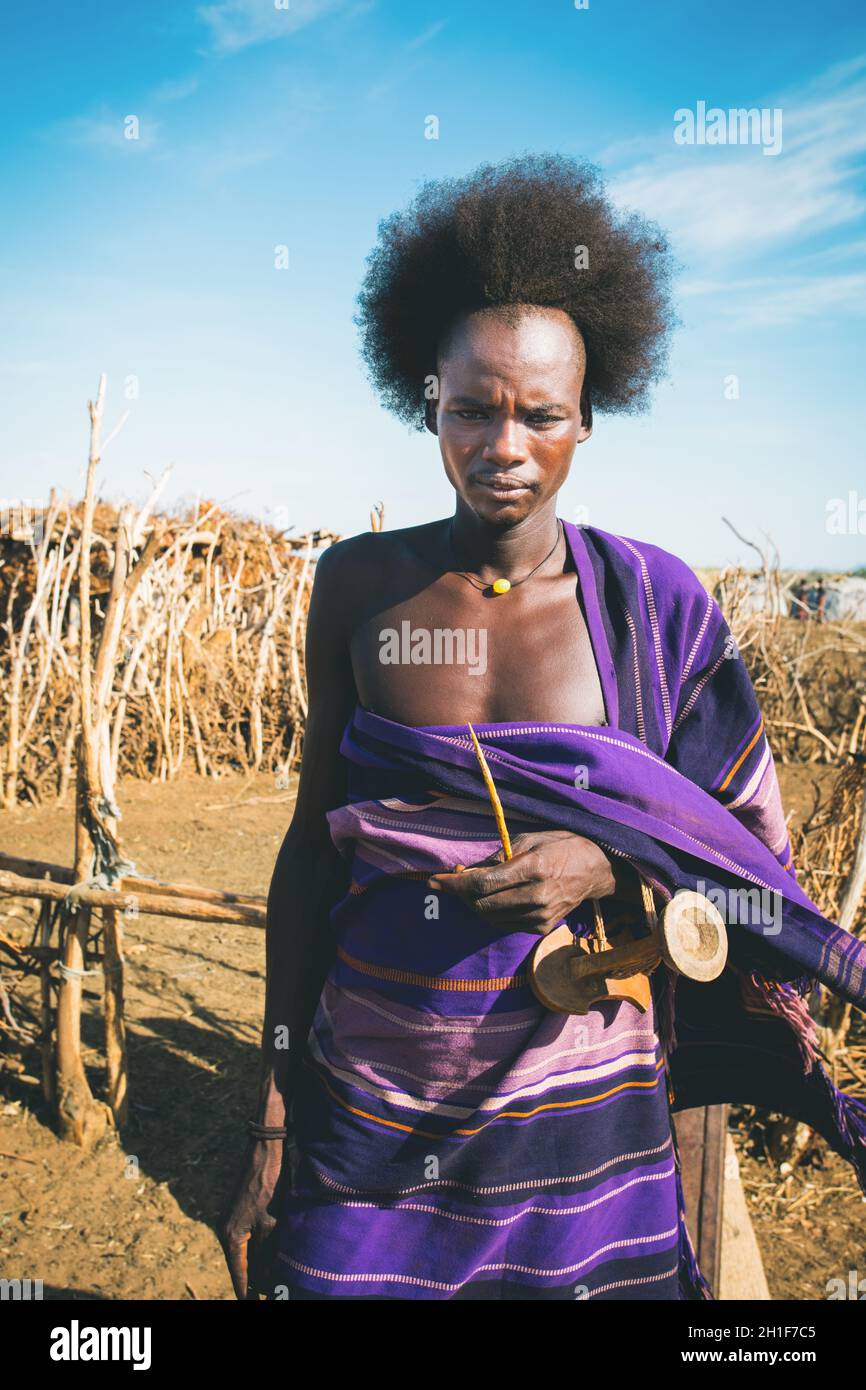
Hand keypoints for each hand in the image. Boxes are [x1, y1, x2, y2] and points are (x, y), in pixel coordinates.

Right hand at [218, 1135, 292, 1299]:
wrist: (264, 1153)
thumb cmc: (268, 1187)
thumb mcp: (270, 1225)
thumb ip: (266, 1254)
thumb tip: (266, 1278)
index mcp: (230, 1238)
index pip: (239, 1276)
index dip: (249, 1293)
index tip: (257, 1304)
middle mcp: (225, 1231)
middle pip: (241, 1266)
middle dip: (255, 1281)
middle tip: (271, 1293)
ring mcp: (231, 1221)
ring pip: (245, 1253)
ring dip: (257, 1265)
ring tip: (273, 1280)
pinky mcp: (239, 1212)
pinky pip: (247, 1239)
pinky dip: (258, 1250)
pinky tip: (270, 1256)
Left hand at [426, 830, 620, 935]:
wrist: (595, 871)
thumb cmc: (560, 846)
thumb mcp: (530, 839)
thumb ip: (497, 858)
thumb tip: (465, 871)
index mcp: (534, 869)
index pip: (483, 883)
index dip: (454, 884)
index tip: (433, 880)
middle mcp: (537, 897)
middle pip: (482, 904)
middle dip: (458, 894)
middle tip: (448, 881)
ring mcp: (541, 916)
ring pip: (489, 917)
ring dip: (471, 904)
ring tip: (467, 887)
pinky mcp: (542, 928)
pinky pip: (503, 924)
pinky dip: (489, 912)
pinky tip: (489, 897)